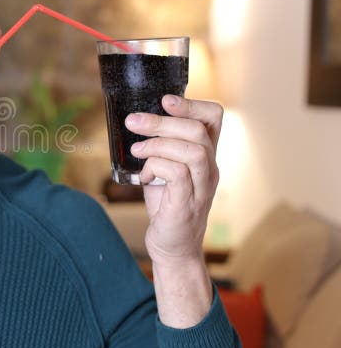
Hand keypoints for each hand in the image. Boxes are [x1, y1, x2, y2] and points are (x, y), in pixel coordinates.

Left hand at [125, 94, 222, 263]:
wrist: (173, 247)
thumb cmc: (166, 205)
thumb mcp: (163, 170)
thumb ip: (158, 148)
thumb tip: (135, 122)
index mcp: (205, 156)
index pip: (214, 118)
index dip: (191, 104)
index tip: (165, 100)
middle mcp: (209, 169)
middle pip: (198, 131)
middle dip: (162, 121)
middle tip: (133, 122)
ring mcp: (202, 188)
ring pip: (193, 150)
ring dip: (158, 144)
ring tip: (137, 150)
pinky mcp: (187, 204)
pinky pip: (178, 174)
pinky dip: (156, 167)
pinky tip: (145, 176)